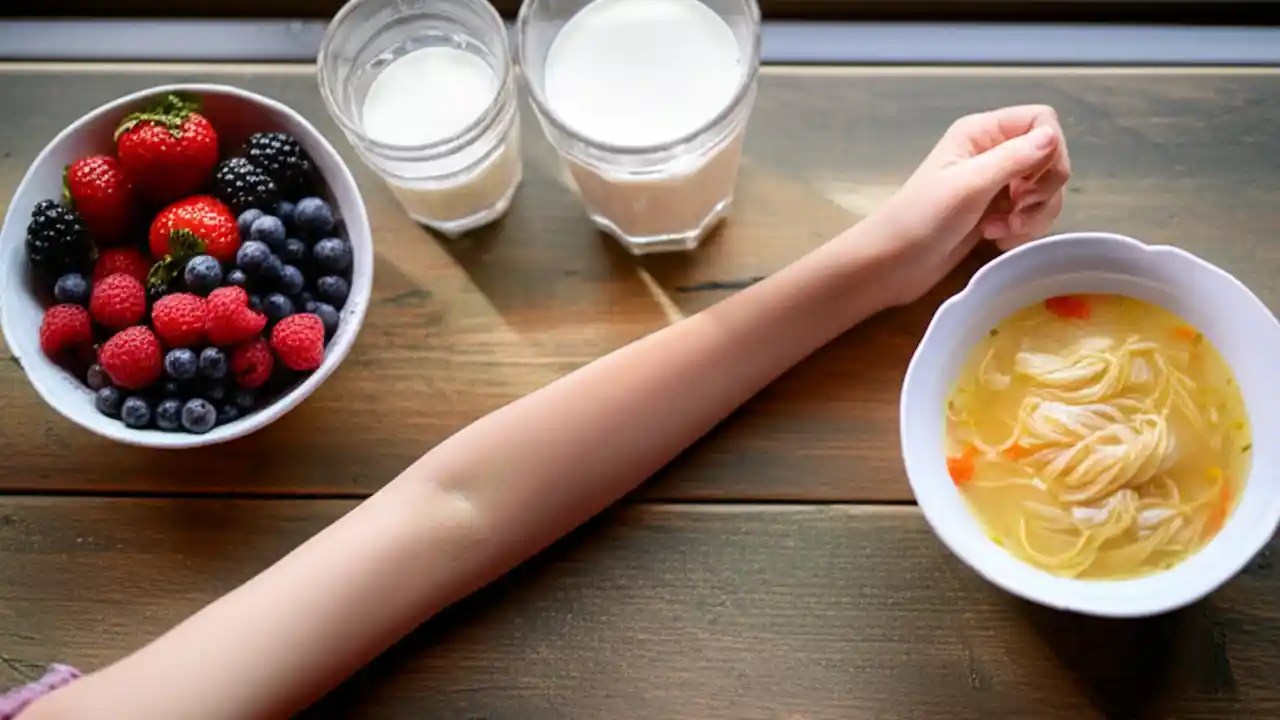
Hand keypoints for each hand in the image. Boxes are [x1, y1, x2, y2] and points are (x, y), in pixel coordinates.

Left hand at [863, 104, 1070, 305]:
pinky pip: (1030, 214)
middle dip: (1042, 190)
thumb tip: (1053, 136)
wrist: (892, 264)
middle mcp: (992, 152)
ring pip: (1043, 190)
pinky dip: (1022, 229)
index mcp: (982, 132)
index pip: (1043, 120)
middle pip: (1050, 158)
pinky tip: (996, 239)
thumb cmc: (921, 219)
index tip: (1029, 184)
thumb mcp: (968, 185)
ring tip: (1001, 231)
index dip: (1049, 151)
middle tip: (1017, 212)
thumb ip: (1013, 159)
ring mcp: (995, 184)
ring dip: (1032, 215)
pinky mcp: (995, 213)